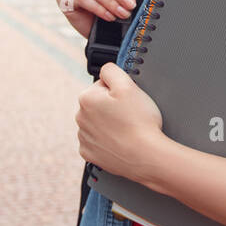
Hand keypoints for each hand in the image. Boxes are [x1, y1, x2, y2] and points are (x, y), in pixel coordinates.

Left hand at [76, 63, 165, 183]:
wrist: (145, 156)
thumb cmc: (139, 122)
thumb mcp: (128, 85)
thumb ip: (112, 70)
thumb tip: (104, 70)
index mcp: (86, 98)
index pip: (103, 85)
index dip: (118, 90)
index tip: (128, 101)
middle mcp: (80, 117)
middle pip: (99, 104)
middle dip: (113, 107)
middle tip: (130, 115)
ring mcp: (84, 137)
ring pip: (98, 123)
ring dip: (110, 124)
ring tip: (127, 129)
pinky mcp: (89, 153)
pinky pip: (97, 141)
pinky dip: (107, 141)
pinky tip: (120, 141)